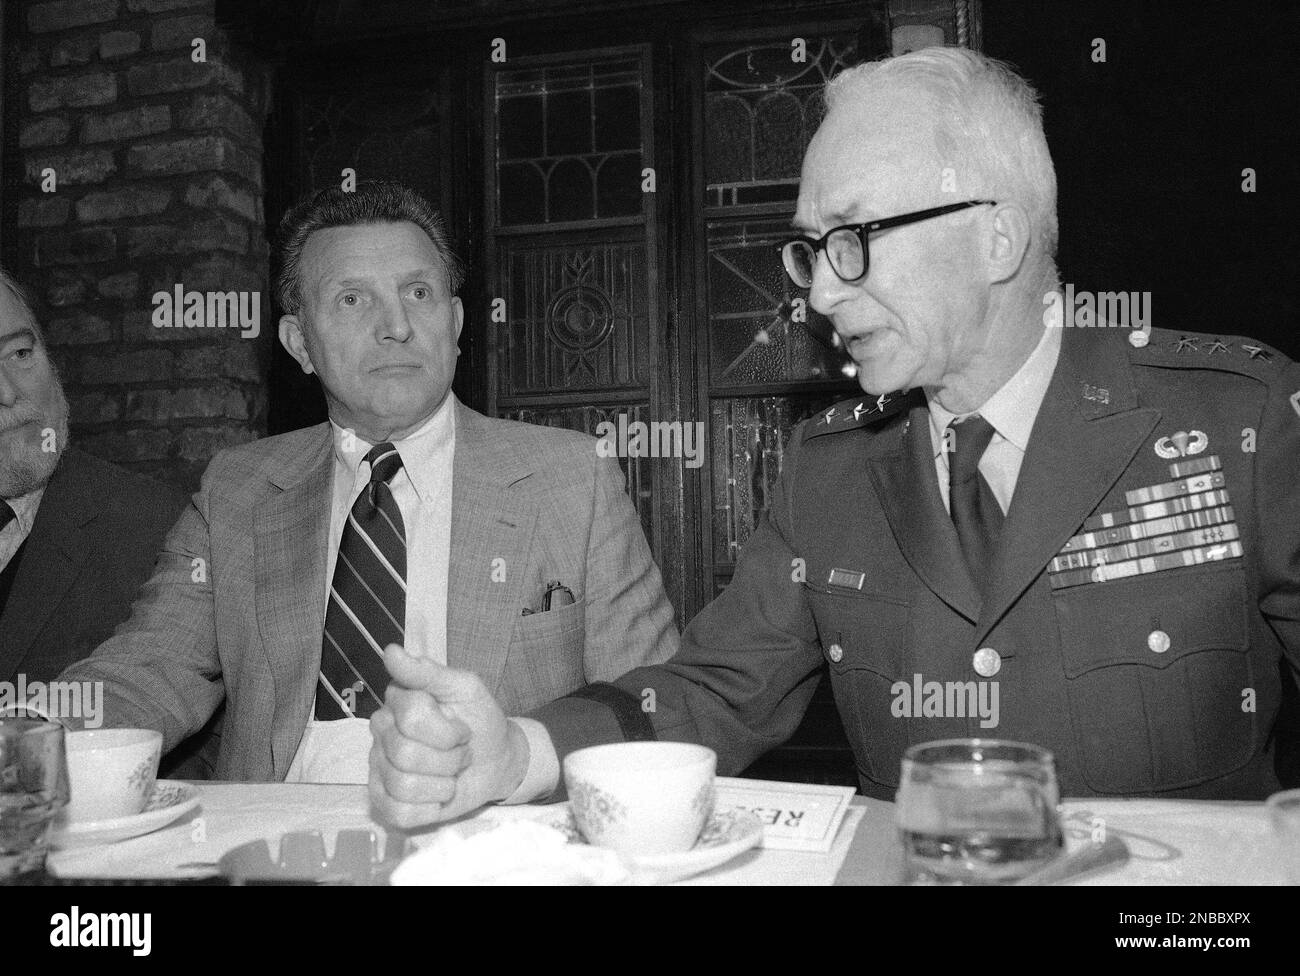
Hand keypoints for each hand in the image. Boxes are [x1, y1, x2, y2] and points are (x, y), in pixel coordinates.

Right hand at [369, 645, 528, 826]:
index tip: (463, 729)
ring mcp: (379, 768)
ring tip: (452, 775)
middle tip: (461, 754)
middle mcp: (381, 733)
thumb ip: (429, 672)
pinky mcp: (384, 802)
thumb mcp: (465, 689)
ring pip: (402, 784)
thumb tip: (391, 652)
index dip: (448, 731)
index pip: (412, 717)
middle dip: (449, 759)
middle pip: (405, 754)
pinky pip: (397, 812)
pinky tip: (438, 797)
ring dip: (442, 784)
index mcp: (397, 702)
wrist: (496, 761)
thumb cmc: (479, 721)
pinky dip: (429, 809)